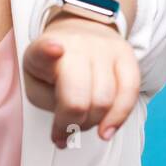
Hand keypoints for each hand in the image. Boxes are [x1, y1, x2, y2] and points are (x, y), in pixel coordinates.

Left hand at [22, 12, 141, 147]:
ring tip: (81, 125)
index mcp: (43, 50)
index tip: (55, 49)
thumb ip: (47, 105)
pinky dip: (118, 118)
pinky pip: (130, 93)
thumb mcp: (36, 85)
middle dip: (71, 124)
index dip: (49, 51)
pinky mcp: (126, 54)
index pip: (44, 49)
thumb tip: (66, 129)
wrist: (80, 33)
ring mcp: (103, 47)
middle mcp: (75, 44)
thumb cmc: (54, 68)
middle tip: (65, 130)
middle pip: (78, 97)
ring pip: (104, 101)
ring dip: (92, 123)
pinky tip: (106, 131)